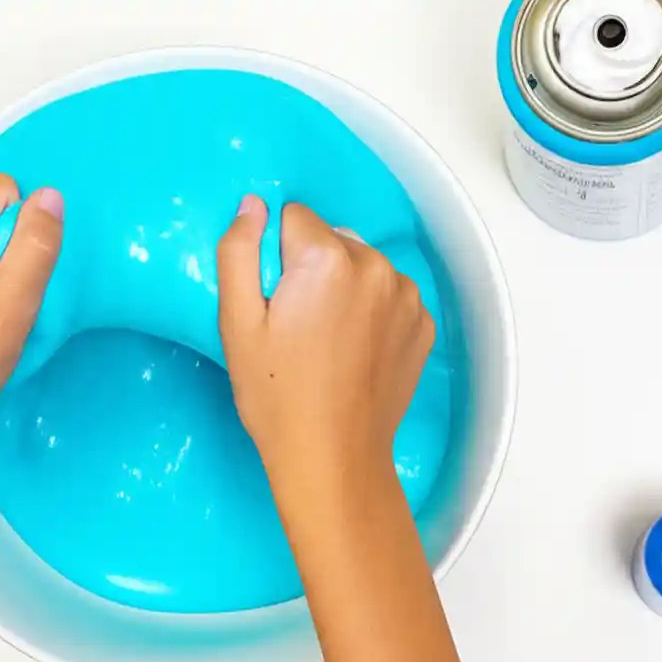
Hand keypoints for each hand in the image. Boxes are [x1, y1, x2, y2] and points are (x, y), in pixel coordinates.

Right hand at [216, 195, 434, 486]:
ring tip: (327, 340)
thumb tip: (253, 204)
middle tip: (298, 325)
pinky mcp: (423, 324)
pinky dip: (372, 311)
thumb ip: (239, 252)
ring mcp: (407, 296)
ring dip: (345, 286)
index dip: (276, 257)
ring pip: (363, 265)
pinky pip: (389, 295)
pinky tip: (355, 350)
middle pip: (331, 239)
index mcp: (328, 258)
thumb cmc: (276, 394)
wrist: (334, 456)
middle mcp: (376, 265)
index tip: (275, 301)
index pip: (293, 217)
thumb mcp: (238, 323)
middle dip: (312, 268)